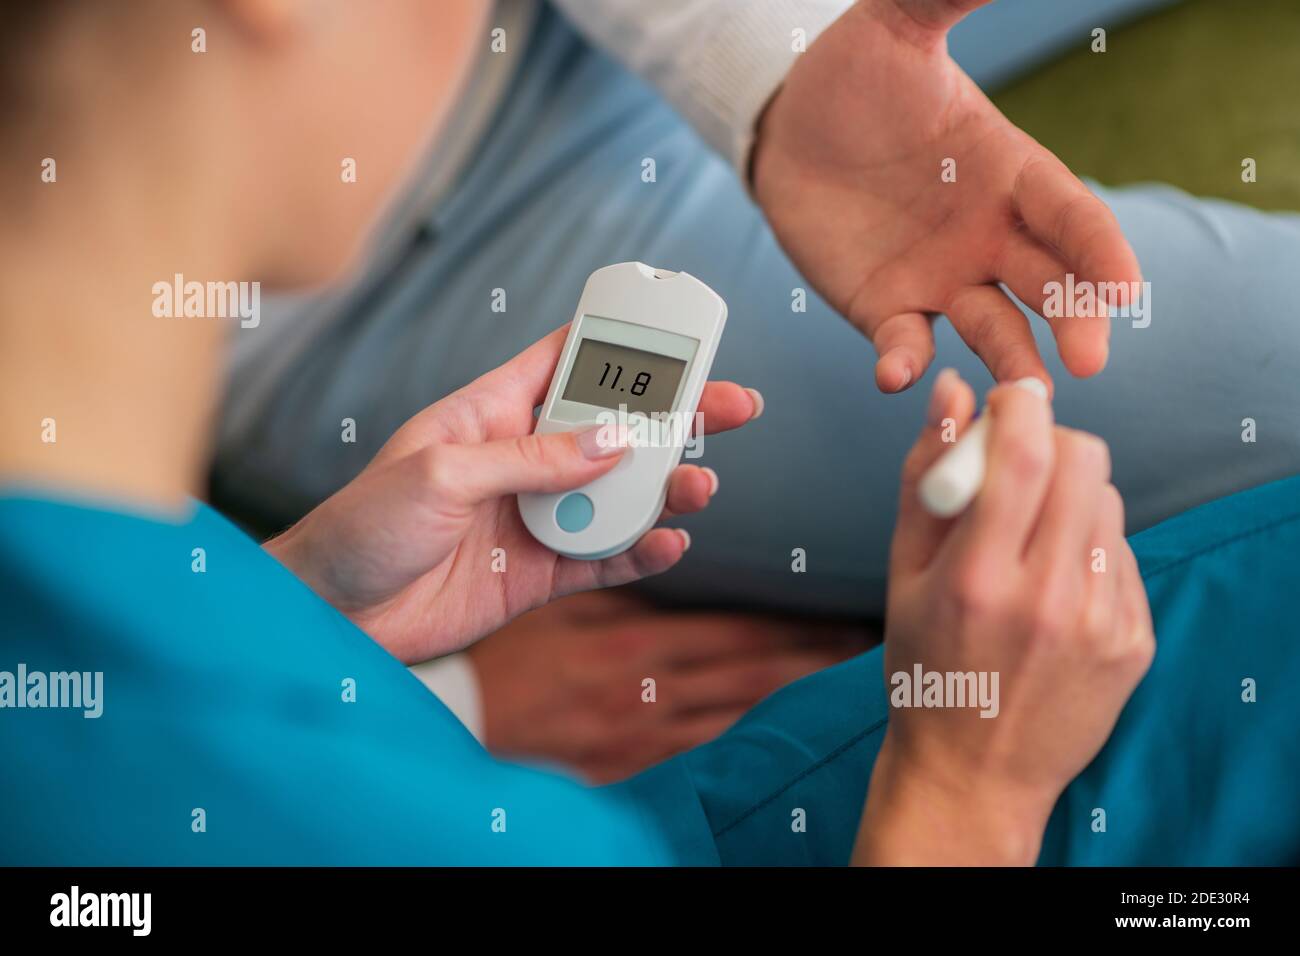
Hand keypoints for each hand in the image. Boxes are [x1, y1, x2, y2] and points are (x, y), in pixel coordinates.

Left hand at [266, 326, 761, 663]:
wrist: (332, 616)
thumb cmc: (364, 525)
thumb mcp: (442, 474)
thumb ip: (531, 459)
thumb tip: (615, 441)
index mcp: (491, 413)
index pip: (566, 361)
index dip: (620, 342)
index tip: (677, 329)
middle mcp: (523, 459)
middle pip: (614, 428)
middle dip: (674, 416)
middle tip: (735, 406)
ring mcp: (537, 516)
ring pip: (620, 494)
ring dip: (665, 489)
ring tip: (700, 487)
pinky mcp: (540, 573)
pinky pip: (604, 558)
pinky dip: (640, 551)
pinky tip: (667, 542)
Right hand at [467, 589, 873, 783]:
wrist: (461, 719)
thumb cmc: (507, 654)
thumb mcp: (565, 601)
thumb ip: (621, 573)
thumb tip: (670, 545)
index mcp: (639, 645)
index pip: (739, 637)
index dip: (793, 630)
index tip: (836, 621)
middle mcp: (651, 693)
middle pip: (751, 678)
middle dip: (807, 661)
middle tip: (857, 648)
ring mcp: (643, 733)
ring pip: (734, 714)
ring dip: (785, 697)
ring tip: (831, 682)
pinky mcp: (628, 760)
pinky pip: (698, 745)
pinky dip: (737, 731)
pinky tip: (763, 721)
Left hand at [752, 0, 1142, 392]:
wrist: (788, 122)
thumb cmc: (856, 72)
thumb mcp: (900, 25)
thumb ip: (948, 0)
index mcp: (1011, 172)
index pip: (1072, 215)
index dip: (1099, 251)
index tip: (1124, 289)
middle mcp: (989, 236)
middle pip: (1049, 284)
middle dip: (1074, 320)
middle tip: (1090, 358)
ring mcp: (941, 278)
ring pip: (994, 331)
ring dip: (1011, 363)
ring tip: (1020, 396)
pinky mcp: (887, 308)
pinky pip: (906, 343)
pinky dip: (906, 361)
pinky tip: (899, 372)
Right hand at [854, 370, 1153, 864]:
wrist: (972, 771)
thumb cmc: (926, 669)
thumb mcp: (902, 573)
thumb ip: (924, 476)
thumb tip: (950, 393)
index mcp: (978, 580)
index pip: (1025, 454)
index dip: (1020, 406)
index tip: (1009, 399)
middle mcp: (1047, 599)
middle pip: (1084, 461)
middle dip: (1050, 441)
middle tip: (1019, 465)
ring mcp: (1100, 624)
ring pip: (1107, 501)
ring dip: (1070, 496)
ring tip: (1031, 541)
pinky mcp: (1134, 642)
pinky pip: (1123, 553)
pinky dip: (1089, 548)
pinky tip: (1054, 586)